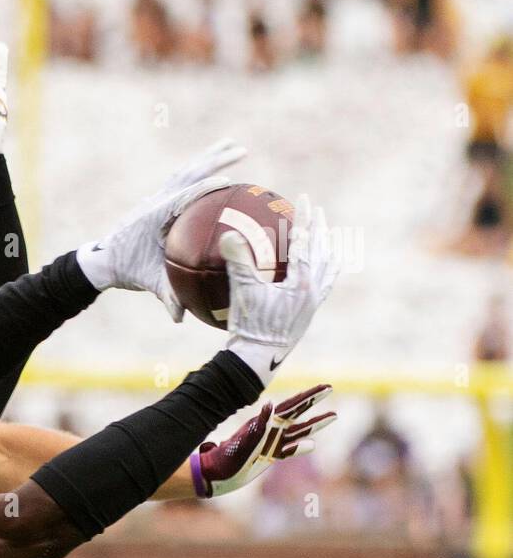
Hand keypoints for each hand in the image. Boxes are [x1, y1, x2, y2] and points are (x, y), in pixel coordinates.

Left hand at [77, 138, 246, 320]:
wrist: (102, 259)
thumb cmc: (125, 269)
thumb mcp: (147, 282)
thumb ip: (165, 296)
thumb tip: (181, 316)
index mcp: (156, 214)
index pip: (185, 195)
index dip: (205, 187)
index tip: (229, 180)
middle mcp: (157, 199)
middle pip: (190, 173)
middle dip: (215, 159)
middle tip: (240, 149)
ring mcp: (157, 196)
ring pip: (187, 171)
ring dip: (209, 157)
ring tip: (232, 144)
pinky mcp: (159, 199)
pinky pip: (183, 180)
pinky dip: (200, 171)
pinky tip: (216, 168)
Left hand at [191, 384, 335, 497]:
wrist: (217, 473)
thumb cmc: (228, 456)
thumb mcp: (243, 439)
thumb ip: (258, 423)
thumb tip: (269, 403)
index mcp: (266, 423)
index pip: (292, 406)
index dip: (308, 397)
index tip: (324, 387)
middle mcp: (271, 430)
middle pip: (297, 412)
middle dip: (313, 401)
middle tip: (330, 388)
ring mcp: (272, 442)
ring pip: (299, 431)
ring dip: (315, 423)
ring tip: (333, 415)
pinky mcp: (270, 455)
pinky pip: (290, 450)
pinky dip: (301, 447)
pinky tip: (313, 445)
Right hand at [222, 194, 338, 384]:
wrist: (258, 359)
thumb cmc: (250, 326)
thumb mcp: (242, 291)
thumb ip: (238, 261)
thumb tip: (230, 234)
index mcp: (302, 281)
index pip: (305, 242)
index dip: (304, 218)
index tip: (303, 199)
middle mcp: (313, 290)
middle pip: (323, 252)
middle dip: (320, 230)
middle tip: (317, 211)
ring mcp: (312, 304)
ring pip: (327, 270)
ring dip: (326, 251)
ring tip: (327, 240)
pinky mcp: (307, 314)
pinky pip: (321, 287)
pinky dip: (321, 274)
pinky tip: (315, 275)